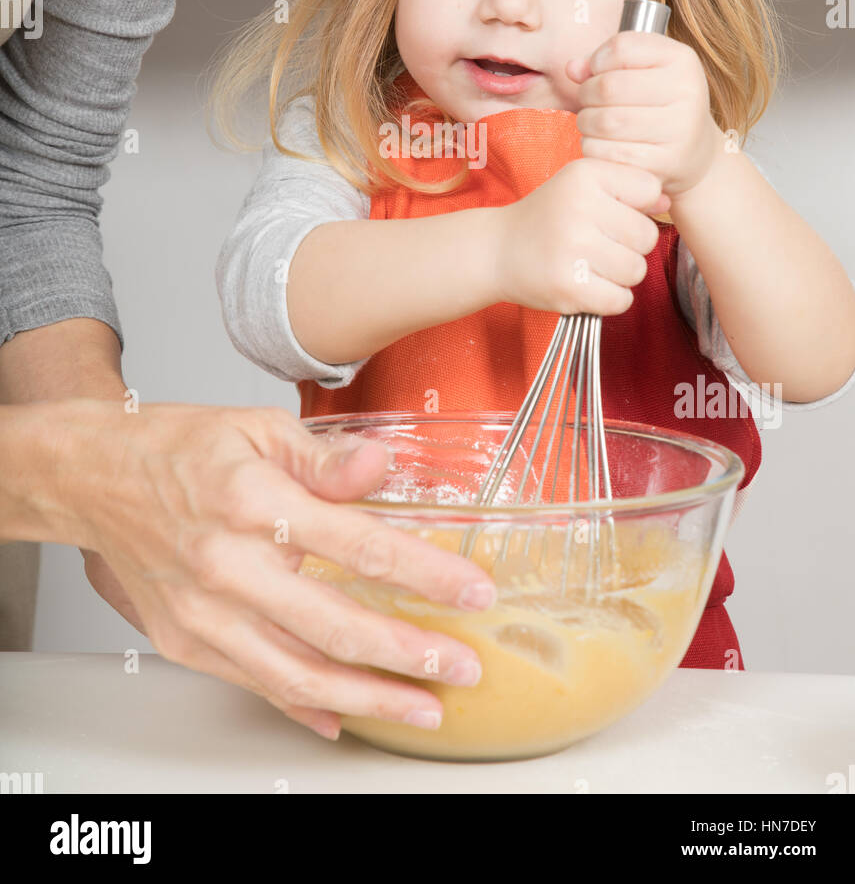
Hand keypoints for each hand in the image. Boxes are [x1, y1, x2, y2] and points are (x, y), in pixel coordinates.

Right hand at [55, 400, 496, 739]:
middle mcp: (228, 567)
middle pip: (334, 626)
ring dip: (369, 697)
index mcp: (253, 503)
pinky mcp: (187, 641)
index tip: (472, 591)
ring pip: (298, 673)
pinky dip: (305, 705)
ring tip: (423, 708)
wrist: (93, 478)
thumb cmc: (178, 448)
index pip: (359, 546)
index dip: (425, 574)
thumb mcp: (257, 429)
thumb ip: (325, 457)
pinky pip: (256, 684)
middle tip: (463, 667)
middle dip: (409, 655)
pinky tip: (346, 716)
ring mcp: (204, 614)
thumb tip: (381, 465)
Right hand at [495, 157, 667, 316]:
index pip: (649, 189)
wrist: (496, 251)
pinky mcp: (569, 287)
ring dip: (620, 274)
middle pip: (648, 236)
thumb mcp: (581, 185)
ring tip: (590, 264)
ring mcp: (573, 249)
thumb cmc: (548, 217)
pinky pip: (621, 300)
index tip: (610, 212)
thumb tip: (667, 203)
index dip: (637, 206)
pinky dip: (609, 298)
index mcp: (584, 175)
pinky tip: (586, 284)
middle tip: (598, 243)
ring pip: (637, 271)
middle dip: (630, 245)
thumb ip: (627, 186)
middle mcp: (579, 208)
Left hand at [567, 31, 724, 199]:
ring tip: (594, 123)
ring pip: (604, 122)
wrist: (693, 150)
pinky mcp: (666, 163)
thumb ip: (605, 61)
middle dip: (586, 94)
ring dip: (586, 123)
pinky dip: (594, 148)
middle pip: (608, 87)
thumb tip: (572, 68)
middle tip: (589, 102)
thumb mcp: (642, 69)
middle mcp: (687, 92)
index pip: (621, 48)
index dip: (597, 60)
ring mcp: (680, 130)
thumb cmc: (658, 102)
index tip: (597, 72)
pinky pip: (608, 153)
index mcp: (682, 60)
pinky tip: (603, 144)